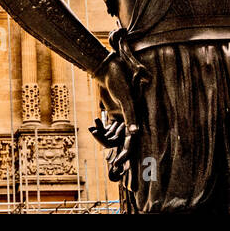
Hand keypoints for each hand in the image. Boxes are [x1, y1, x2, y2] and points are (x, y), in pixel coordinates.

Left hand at [89, 54, 138, 182]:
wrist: (107, 67)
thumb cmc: (119, 79)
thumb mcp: (125, 97)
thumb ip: (130, 115)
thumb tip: (135, 133)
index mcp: (136, 116)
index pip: (132, 140)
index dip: (127, 153)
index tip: (119, 163)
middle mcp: (130, 119)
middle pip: (122, 140)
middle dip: (114, 148)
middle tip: (109, 160)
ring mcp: (120, 117)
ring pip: (113, 135)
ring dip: (103, 137)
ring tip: (94, 132)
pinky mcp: (112, 113)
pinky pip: (106, 128)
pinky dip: (100, 129)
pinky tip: (93, 127)